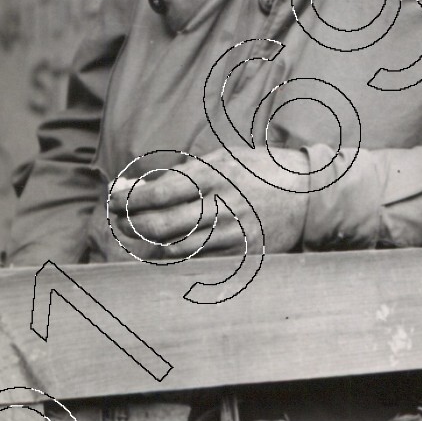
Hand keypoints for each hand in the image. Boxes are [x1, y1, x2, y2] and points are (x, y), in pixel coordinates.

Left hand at [107, 145, 308, 257]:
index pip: (157, 192)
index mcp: (214, 176)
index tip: (112, 195)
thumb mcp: (226, 158)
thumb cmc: (263, 171)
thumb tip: (147, 186)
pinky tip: (161, 251)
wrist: (309, 196)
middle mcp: (220, 206)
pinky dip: (173, 258)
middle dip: (130, 224)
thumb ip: (188, 172)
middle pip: (159, 225)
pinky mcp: (240, 253)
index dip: (127, 197)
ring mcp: (230, 233)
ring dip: (146, 245)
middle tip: (117, 219)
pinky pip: (197, 261)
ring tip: (132, 236)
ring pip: (174, 249)